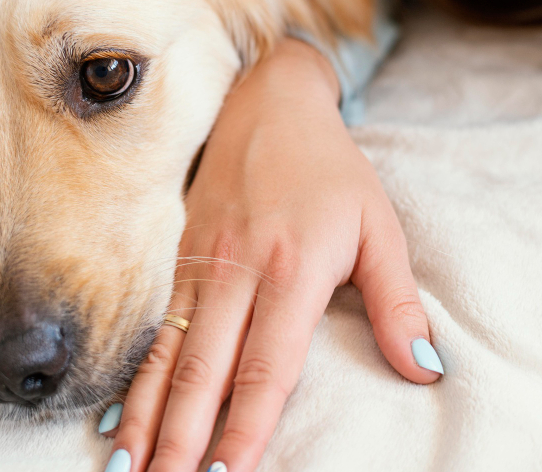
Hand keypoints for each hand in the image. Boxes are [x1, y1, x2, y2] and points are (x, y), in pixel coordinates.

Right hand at [99, 38, 442, 471]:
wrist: (269, 104)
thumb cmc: (331, 170)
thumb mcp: (379, 227)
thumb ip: (397, 301)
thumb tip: (425, 367)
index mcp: (292, 271)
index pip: (266, 369)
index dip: (245, 430)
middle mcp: (237, 274)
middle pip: (203, 374)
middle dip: (182, 442)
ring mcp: (199, 266)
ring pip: (166, 358)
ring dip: (145, 421)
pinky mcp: (177, 258)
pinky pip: (153, 329)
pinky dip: (133, 380)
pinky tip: (116, 419)